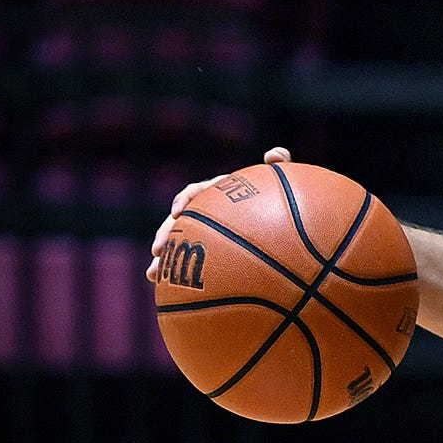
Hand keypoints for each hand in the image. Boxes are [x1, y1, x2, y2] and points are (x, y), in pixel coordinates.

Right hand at [148, 146, 292, 281]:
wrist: (290, 233)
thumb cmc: (287, 206)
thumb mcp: (286, 188)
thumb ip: (281, 170)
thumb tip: (275, 153)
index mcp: (222, 194)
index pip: (198, 192)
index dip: (185, 200)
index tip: (177, 213)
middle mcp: (210, 212)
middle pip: (181, 223)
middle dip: (164, 234)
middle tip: (157, 249)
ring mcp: (208, 234)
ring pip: (179, 244)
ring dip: (164, 257)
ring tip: (153, 274)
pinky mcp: (209, 253)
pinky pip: (189, 264)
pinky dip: (175, 274)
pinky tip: (164, 290)